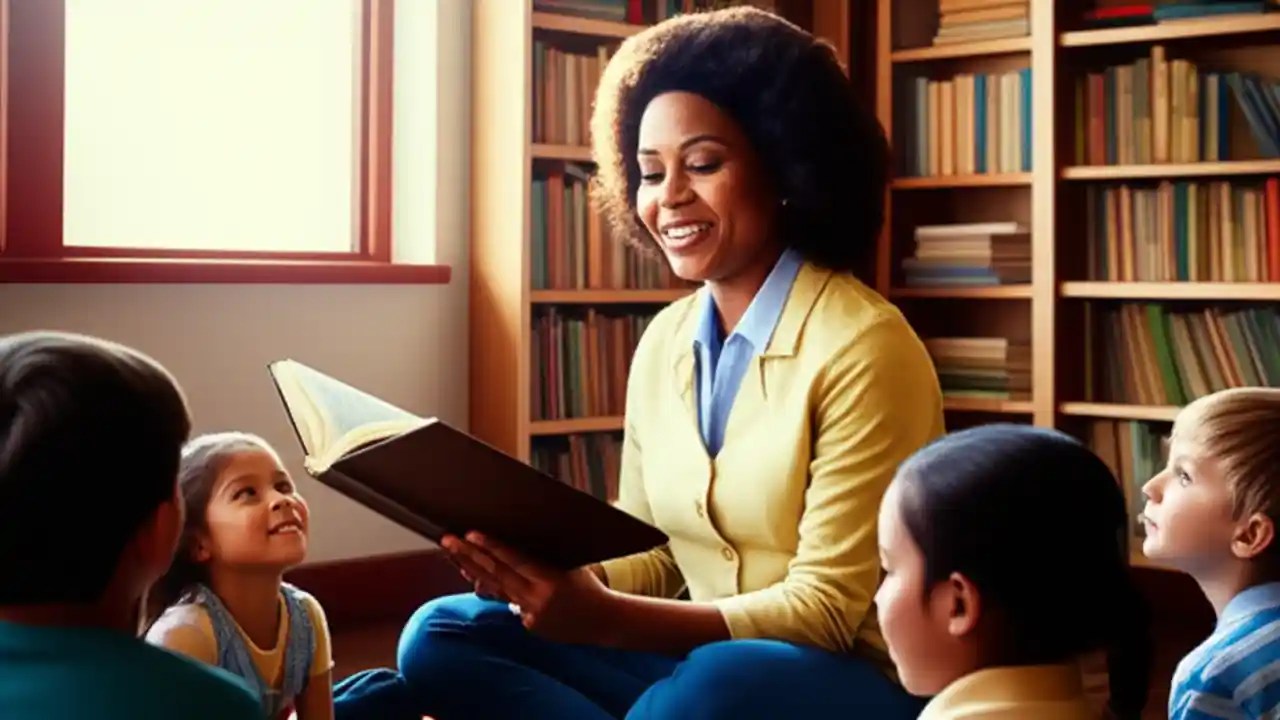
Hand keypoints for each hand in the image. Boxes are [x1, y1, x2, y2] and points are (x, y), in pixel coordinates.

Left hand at [441, 531, 618, 644]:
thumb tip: (511, 544)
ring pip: (496, 589)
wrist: (605, 622)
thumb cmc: (589, 586)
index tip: (470, 534)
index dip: (491, 547)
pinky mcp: (530, 625)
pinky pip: (509, 603)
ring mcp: (532, 615)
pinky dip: (495, 589)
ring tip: (453, 555)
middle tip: (448, 540)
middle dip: (469, 556)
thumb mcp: (569, 566)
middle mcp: (538, 599)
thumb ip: (541, 560)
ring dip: (473, 570)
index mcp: (551, 580)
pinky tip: (475, 574)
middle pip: (497, 575)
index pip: (514, 560)